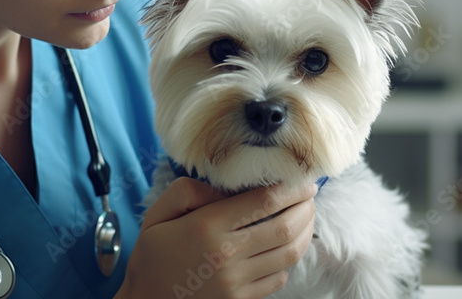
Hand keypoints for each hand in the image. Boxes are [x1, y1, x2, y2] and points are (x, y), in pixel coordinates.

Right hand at [116, 177, 317, 298]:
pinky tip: (286, 246)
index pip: (262, 202)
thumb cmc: (151, 256)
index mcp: (206, 227)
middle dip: (305, 207)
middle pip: (284, 227)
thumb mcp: (157, 214)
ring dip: (305, 232)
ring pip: (288, 254)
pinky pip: (277, 278)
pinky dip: (288, 260)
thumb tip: (223, 186)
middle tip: (310, 194)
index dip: (289, 188)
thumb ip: (188, 190)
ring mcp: (236, 281)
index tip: (300, 180)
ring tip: (306, 216)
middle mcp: (227, 254)